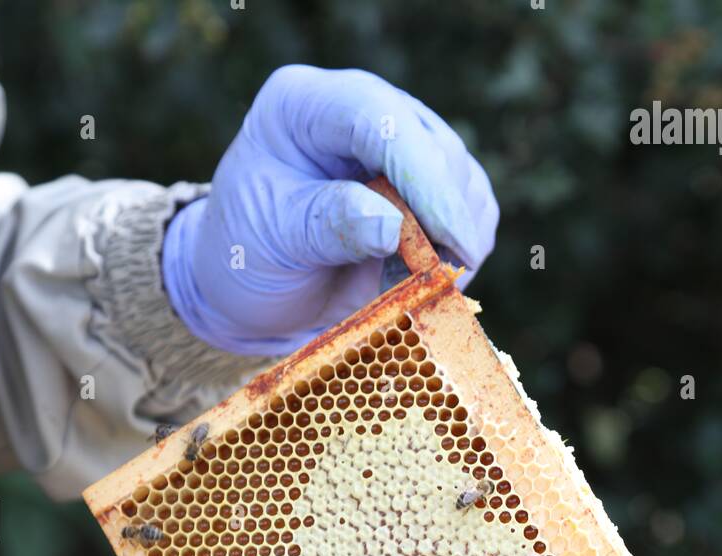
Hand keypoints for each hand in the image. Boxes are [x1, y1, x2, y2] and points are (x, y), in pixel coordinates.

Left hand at [162, 64, 497, 353]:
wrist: (252, 284)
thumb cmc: (248, 254)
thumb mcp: (273, 239)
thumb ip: (328, 225)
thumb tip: (392, 226)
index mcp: (306, 105)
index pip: (381, 120)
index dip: (423, 176)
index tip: (453, 237)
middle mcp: (361, 111)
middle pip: (434, 148)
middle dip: (446, 216)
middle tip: (436, 279)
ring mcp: (400, 144)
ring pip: (464, 179)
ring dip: (458, 237)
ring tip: (420, 283)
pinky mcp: (427, 184)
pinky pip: (473, 210)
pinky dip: (463, 250)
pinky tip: (430, 279)